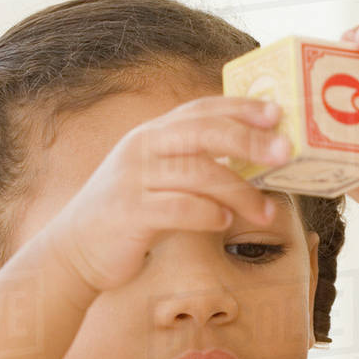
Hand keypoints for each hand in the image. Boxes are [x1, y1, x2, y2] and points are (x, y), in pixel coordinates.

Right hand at [44, 95, 292, 293]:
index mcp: (152, 135)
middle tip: (285, 152)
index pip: (201, 111)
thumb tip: (251, 163)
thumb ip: (192, 165)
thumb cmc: (128, 216)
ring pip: (196, 173)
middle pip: (203, 133)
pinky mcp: (129, 213)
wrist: (74, 250)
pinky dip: (206, 213)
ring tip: (267, 211)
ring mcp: (133, 180)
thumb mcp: (157, 180)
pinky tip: (226, 222)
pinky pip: (177, 208)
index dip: (240, 108)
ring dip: (239, 191)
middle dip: (248, 141)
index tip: (278, 113)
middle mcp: (141, 149)